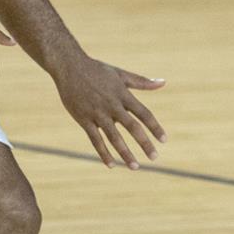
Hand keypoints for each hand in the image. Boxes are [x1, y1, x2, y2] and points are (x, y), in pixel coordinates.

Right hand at [52, 53, 165, 169]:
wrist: (69, 66)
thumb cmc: (97, 70)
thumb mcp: (120, 74)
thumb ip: (142, 82)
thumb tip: (163, 83)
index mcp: (123, 95)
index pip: (144, 113)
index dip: (155, 127)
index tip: (164, 140)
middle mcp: (112, 105)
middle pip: (132, 127)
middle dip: (144, 143)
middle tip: (155, 158)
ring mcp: (97, 113)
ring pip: (114, 137)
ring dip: (125, 153)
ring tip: (135, 167)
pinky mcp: (83, 119)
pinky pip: (95, 140)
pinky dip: (103, 153)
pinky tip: (111, 165)